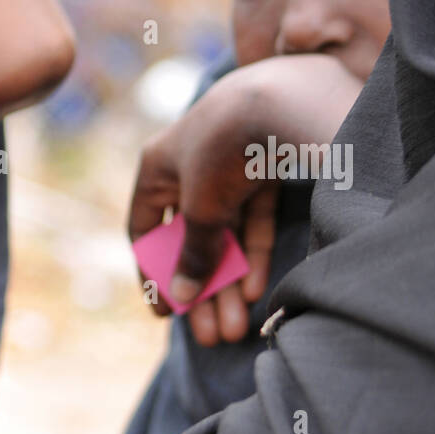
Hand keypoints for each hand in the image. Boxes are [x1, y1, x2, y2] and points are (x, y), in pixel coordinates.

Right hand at [127, 54, 362, 345]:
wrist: (288, 99)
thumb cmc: (225, 150)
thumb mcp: (202, 208)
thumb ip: (193, 254)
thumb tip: (180, 297)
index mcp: (158, 164)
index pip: (146, 227)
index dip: (152, 270)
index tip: (163, 311)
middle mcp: (190, 163)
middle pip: (190, 239)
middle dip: (202, 289)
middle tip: (209, 334)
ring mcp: (231, 165)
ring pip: (226, 233)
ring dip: (230, 280)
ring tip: (235, 327)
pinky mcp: (267, 166)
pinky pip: (255, 219)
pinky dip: (255, 252)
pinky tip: (258, 289)